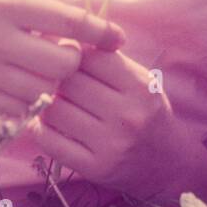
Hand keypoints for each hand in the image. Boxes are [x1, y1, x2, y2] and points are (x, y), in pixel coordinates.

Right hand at [0, 0, 126, 114]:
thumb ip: (30, 8)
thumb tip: (74, 28)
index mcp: (6, 1)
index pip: (69, 20)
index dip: (100, 32)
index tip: (117, 38)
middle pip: (62, 64)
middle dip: (71, 62)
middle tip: (63, 53)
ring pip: (41, 90)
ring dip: (50, 83)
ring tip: (40, 69)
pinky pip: (14, 107)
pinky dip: (26, 99)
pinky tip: (19, 84)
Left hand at [28, 43, 191, 199]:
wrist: (167, 164)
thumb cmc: (146, 113)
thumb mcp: (139, 80)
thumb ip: (107, 59)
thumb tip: (62, 38)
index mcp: (141, 87)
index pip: (90, 56)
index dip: (72, 53)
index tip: (68, 59)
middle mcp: (129, 115)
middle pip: (69, 82)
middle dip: (57, 78)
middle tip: (55, 81)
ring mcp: (112, 144)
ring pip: (55, 110)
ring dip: (45, 103)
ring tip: (50, 102)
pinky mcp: (96, 168)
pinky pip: (50, 141)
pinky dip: (40, 130)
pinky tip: (46, 124)